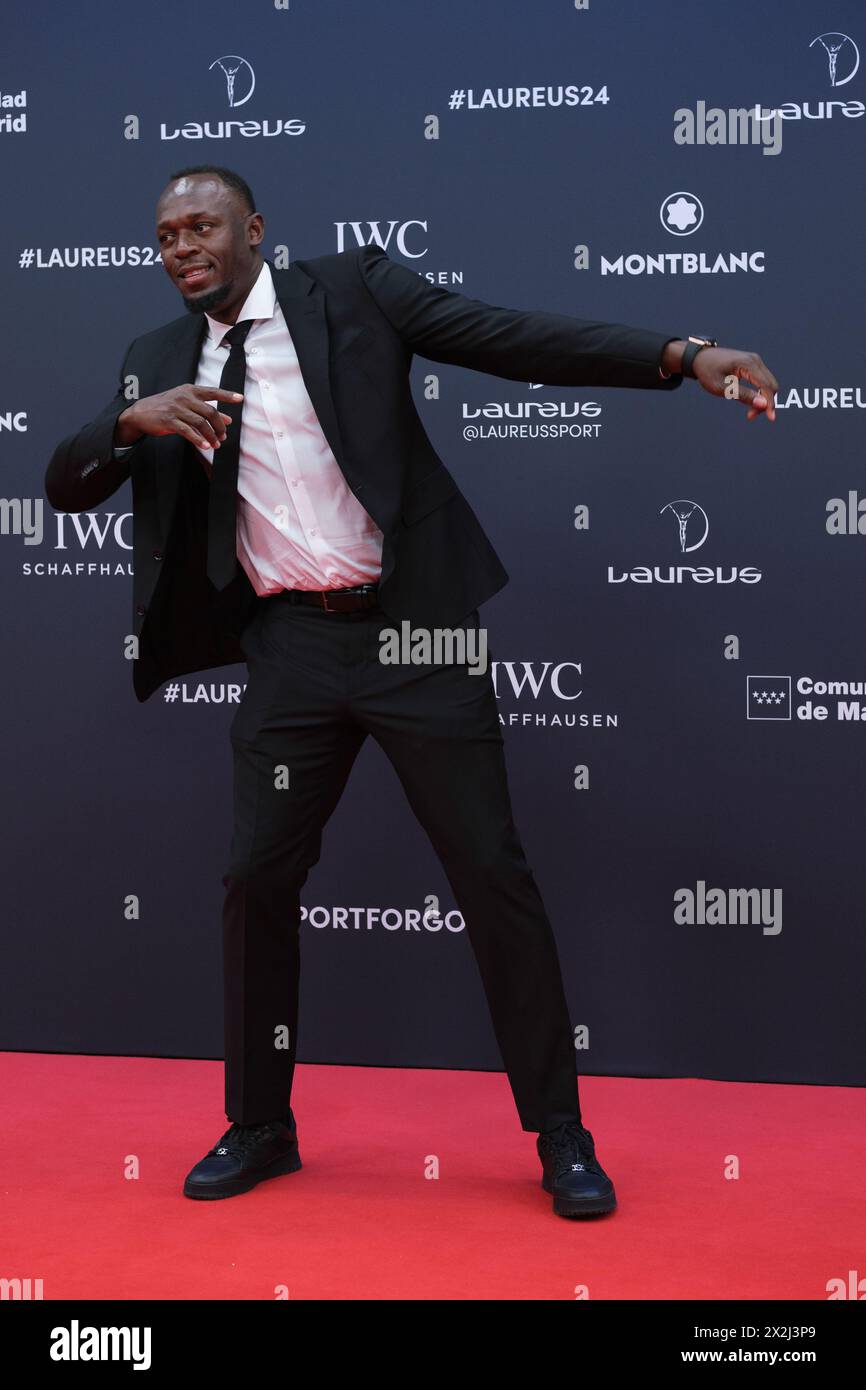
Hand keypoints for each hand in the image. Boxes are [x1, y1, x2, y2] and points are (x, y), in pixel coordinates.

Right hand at [114, 384, 243, 449]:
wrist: (140, 413)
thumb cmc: (166, 408)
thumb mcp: (186, 405)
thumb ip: (206, 411)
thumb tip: (228, 419)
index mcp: (190, 390)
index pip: (213, 392)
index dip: (227, 395)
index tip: (240, 398)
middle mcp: (184, 397)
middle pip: (210, 412)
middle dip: (220, 426)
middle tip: (223, 437)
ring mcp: (176, 408)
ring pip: (201, 423)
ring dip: (211, 436)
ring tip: (216, 445)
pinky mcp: (169, 421)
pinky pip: (188, 431)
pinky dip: (199, 440)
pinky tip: (206, 446)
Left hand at [692, 346, 777, 421]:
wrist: (700, 358)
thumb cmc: (707, 371)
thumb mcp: (722, 388)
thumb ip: (743, 396)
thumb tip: (762, 404)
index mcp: (748, 363)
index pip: (767, 386)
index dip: (770, 403)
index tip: (771, 418)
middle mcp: (755, 360)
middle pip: (771, 385)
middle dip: (766, 402)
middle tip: (751, 415)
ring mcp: (755, 361)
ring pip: (768, 383)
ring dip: (763, 399)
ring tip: (749, 411)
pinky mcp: (753, 364)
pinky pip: (762, 380)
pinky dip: (759, 392)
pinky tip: (750, 400)